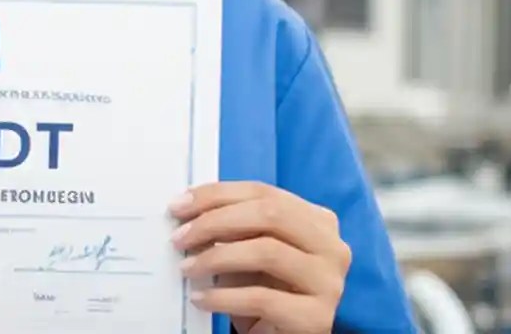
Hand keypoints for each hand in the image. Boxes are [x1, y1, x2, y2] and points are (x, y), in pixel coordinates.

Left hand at [169, 182, 351, 333]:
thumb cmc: (267, 290)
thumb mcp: (251, 252)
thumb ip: (233, 228)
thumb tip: (186, 211)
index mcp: (317, 221)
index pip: (263, 192)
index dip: (216, 195)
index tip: (179, 206)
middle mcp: (331, 246)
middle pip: (269, 214)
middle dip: (215, 221)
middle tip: (180, 237)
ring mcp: (329, 282)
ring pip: (267, 251)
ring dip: (216, 257)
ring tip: (187, 268)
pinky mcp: (317, 318)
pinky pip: (262, 298)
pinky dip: (224, 297)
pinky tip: (201, 299)